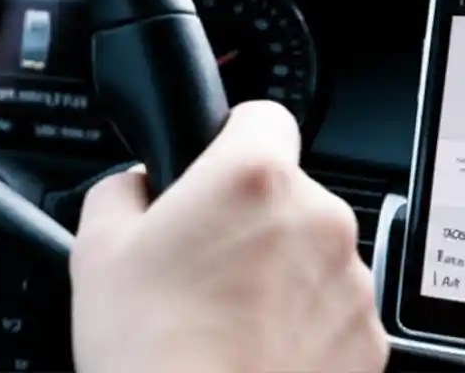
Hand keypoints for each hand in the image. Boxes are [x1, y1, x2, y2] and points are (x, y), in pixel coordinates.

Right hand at [71, 101, 387, 372]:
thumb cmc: (152, 352)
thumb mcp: (96, 248)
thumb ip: (122, 190)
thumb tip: (136, 186)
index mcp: (252, 179)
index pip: (262, 114)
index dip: (230, 137)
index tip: (212, 167)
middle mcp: (317, 220)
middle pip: (287, 191)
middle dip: (248, 217)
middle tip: (198, 262)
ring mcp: (351, 284)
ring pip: (312, 252)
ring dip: (278, 271)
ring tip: (223, 316)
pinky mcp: (368, 340)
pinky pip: (332, 309)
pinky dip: (302, 323)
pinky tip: (253, 348)